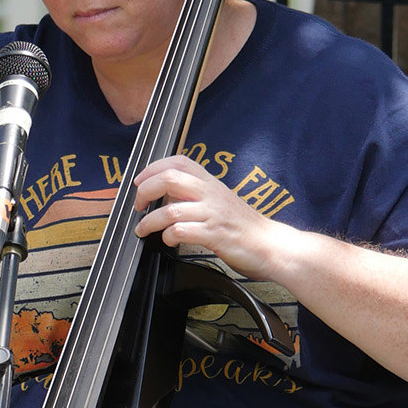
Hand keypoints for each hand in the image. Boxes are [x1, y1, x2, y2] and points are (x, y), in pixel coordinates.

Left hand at [133, 154, 277, 280]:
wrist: (270, 245)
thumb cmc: (242, 226)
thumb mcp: (219, 201)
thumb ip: (195, 194)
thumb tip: (166, 194)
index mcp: (211, 183)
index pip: (179, 161)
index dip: (153, 168)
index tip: (140, 181)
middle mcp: (211, 194)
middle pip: (169, 179)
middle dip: (145, 191)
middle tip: (138, 206)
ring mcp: (213, 213)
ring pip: (171, 209)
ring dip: (150, 221)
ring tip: (144, 229)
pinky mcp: (215, 235)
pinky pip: (182, 231)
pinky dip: (168, 236)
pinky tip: (168, 240)